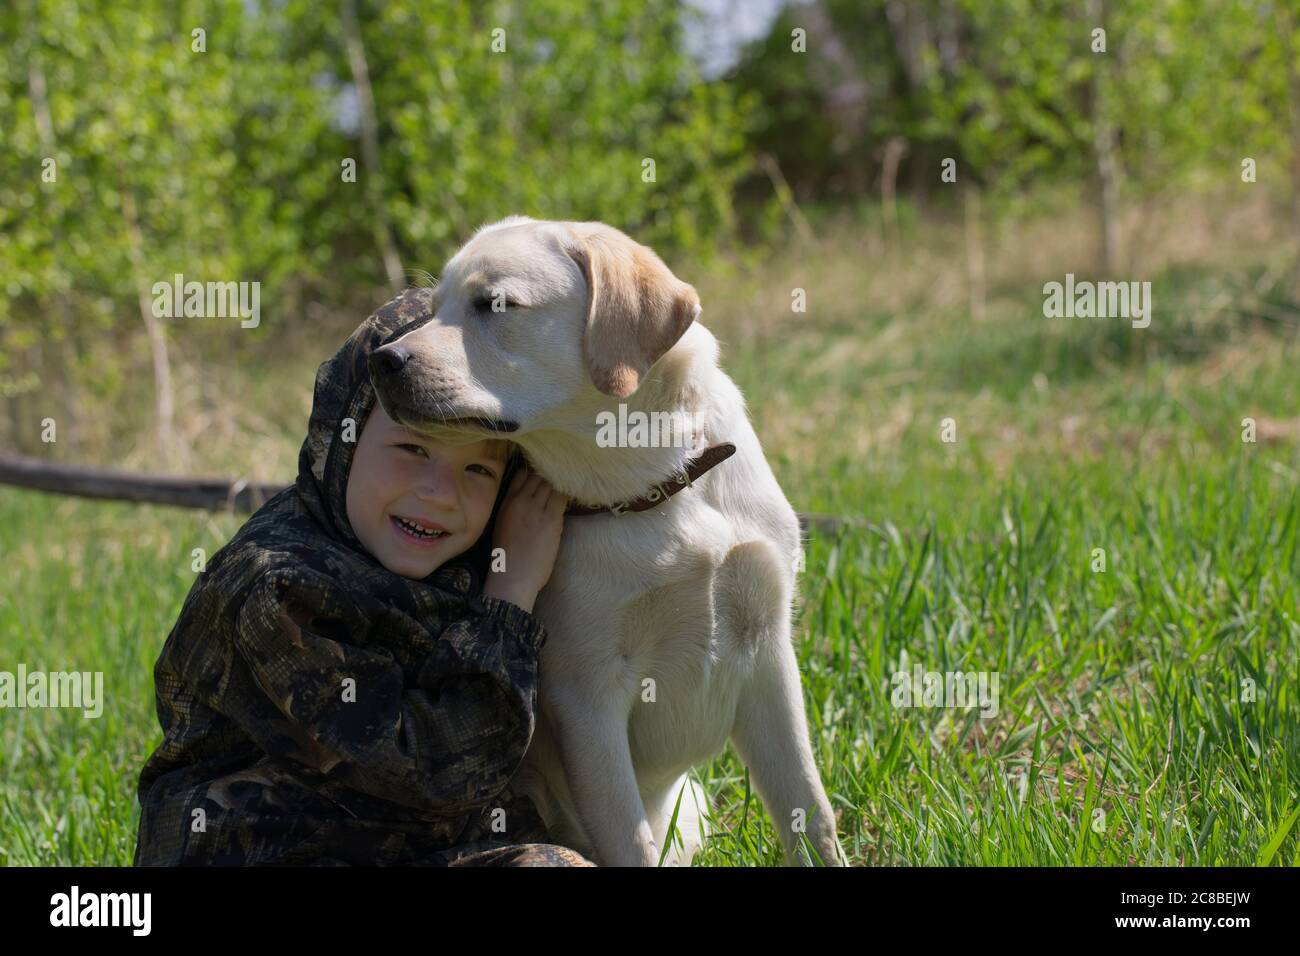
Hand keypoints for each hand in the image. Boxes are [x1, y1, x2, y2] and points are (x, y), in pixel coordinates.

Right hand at [483, 467, 567, 613]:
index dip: (533, 470)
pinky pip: (563, 497)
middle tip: (562, 472)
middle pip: (539, 475)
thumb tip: (529, 498)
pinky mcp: (553, 519)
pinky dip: (568, 492)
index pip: (521, 475)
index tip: (544, 470)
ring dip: (560, 481)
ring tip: (570, 479)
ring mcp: (538, 508)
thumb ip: (514, 507)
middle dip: (549, 473)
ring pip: (552, 484)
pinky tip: (575, 491)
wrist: (513, 574)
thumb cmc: (507, 556)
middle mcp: (522, 500)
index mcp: (508, 502)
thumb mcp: (502, 524)